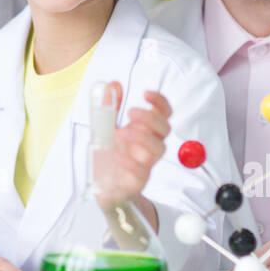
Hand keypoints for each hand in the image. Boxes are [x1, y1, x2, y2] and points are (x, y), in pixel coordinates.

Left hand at [100, 89, 171, 205]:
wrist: (104, 186)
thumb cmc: (110, 155)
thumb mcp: (106, 127)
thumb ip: (110, 107)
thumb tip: (112, 84)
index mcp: (145, 130)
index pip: (164, 113)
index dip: (160, 102)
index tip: (145, 94)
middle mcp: (149, 146)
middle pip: (165, 128)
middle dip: (150, 117)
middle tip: (131, 113)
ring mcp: (145, 163)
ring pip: (159, 149)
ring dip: (142, 137)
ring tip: (121, 133)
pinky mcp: (137, 180)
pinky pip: (141, 171)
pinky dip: (129, 161)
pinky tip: (116, 154)